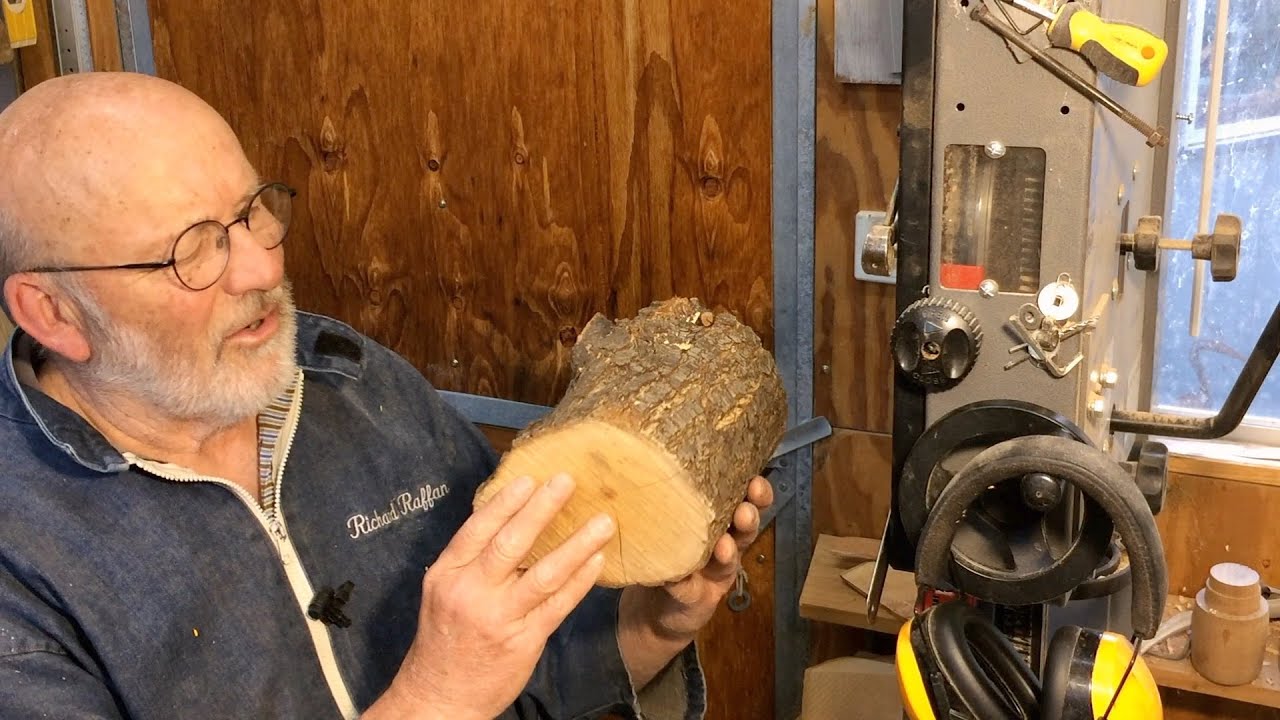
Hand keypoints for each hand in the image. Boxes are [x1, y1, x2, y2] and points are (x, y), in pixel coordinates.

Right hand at [367, 474, 615, 719]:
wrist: (440, 698)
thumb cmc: (444, 640)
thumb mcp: (443, 593)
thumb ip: (470, 562)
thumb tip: (509, 520)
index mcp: (447, 575)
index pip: (477, 530)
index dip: (504, 503)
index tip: (529, 479)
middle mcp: (471, 593)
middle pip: (510, 544)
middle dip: (541, 509)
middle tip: (568, 481)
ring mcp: (499, 618)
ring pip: (543, 574)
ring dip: (576, 544)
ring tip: (602, 522)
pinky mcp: (524, 641)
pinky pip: (557, 605)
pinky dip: (579, 581)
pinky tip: (596, 561)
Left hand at [618, 475, 773, 684]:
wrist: (652, 609)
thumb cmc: (660, 551)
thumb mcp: (663, 520)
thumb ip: (662, 498)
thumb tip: (641, 464)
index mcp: (720, 519)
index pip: (745, 498)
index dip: (755, 491)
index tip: (755, 478)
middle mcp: (724, 544)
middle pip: (746, 526)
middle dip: (749, 516)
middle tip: (744, 509)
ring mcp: (714, 573)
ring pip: (730, 557)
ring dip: (728, 550)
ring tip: (724, 545)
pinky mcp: (696, 598)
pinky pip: (691, 588)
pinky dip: (685, 581)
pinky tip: (681, 576)